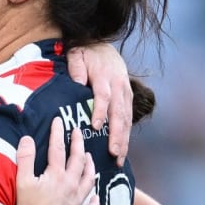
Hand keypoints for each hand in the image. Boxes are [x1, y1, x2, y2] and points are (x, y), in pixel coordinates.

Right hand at [16, 119, 97, 204]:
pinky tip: (95, 196)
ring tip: (90, 158)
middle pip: (78, 161)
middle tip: (78, 133)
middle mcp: (71, 185)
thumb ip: (26, 159)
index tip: (59, 121)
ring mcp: (77, 202)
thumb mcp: (23, 182)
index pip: (58, 149)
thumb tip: (27, 139)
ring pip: (89, 180)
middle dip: (79, 144)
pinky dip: (94, 201)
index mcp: (57, 175)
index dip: (58, 133)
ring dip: (90, 167)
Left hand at [66, 42, 132, 163]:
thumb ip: (76, 69)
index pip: (103, 96)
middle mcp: (118, 85)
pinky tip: (123, 151)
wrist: (103, 46)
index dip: (100, 111)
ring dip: (124, 139)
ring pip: (126, 118)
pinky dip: (126, 136)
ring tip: (119, 158)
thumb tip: (77, 84)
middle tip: (113, 152)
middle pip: (118, 112)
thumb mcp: (76, 55)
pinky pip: (128, 118)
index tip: (96, 127)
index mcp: (104, 76)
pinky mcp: (128, 98)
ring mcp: (125, 92)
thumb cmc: (86, 54)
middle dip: (117, 134)